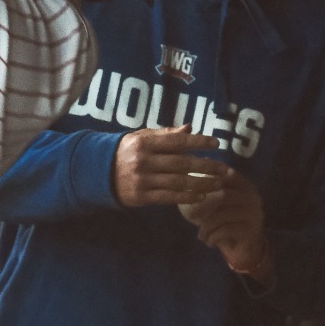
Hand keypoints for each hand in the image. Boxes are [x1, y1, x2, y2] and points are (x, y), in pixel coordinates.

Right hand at [113, 126, 228, 206]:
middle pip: (182, 163)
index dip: (198, 142)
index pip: (177, 141)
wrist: (99, 173)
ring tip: (218, 184)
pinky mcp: (142, 196)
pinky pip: (169, 197)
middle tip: (225, 169)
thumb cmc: (126, 152)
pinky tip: (201, 196)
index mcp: (144, 143)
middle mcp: (144, 161)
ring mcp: (143, 180)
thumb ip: (165, 134)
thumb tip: (189, 128)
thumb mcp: (141, 138)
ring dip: (202, 184)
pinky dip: (187, 197)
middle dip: (207, 166)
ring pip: (179, 182)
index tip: (216, 144)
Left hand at [180, 174, 273, 280]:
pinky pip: (228, 230)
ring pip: (224, 214)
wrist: (240, 247)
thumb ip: (199, 190)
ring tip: (201, 236)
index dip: (204, 184)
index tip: (189, 194)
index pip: (222, 176)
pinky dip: (214, 237)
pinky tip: (209, 242)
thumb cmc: (220, 220)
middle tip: (190, 215)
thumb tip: (187, 182)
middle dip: (203, 206)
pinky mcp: (254, 229)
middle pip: (224, 194)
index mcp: (241, 183)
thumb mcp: (207, 203)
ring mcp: (255, 212)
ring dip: (207, 227)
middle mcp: (252, 195)